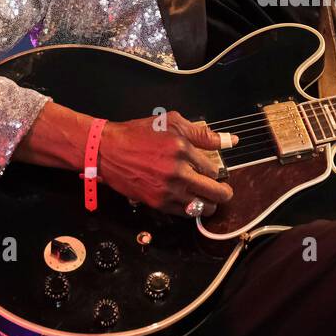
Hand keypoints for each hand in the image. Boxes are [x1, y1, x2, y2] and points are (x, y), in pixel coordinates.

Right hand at [98, 110, 237, 217]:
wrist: (108, 150)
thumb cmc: (138, 134)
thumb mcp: (171, 122)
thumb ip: (201, 133)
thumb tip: (228, 140)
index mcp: (183, 150)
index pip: (214, 169)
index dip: (217, 171)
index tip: (214, 171)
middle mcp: (178, 173)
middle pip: (215, 193)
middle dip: (224, 193)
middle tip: (224, 191)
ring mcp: (167, 190)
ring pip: (201, 208)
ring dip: (208, 204)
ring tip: (207, 198)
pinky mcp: (157, 203)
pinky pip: (183, 213)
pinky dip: (190, 209)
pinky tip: (189, 201)